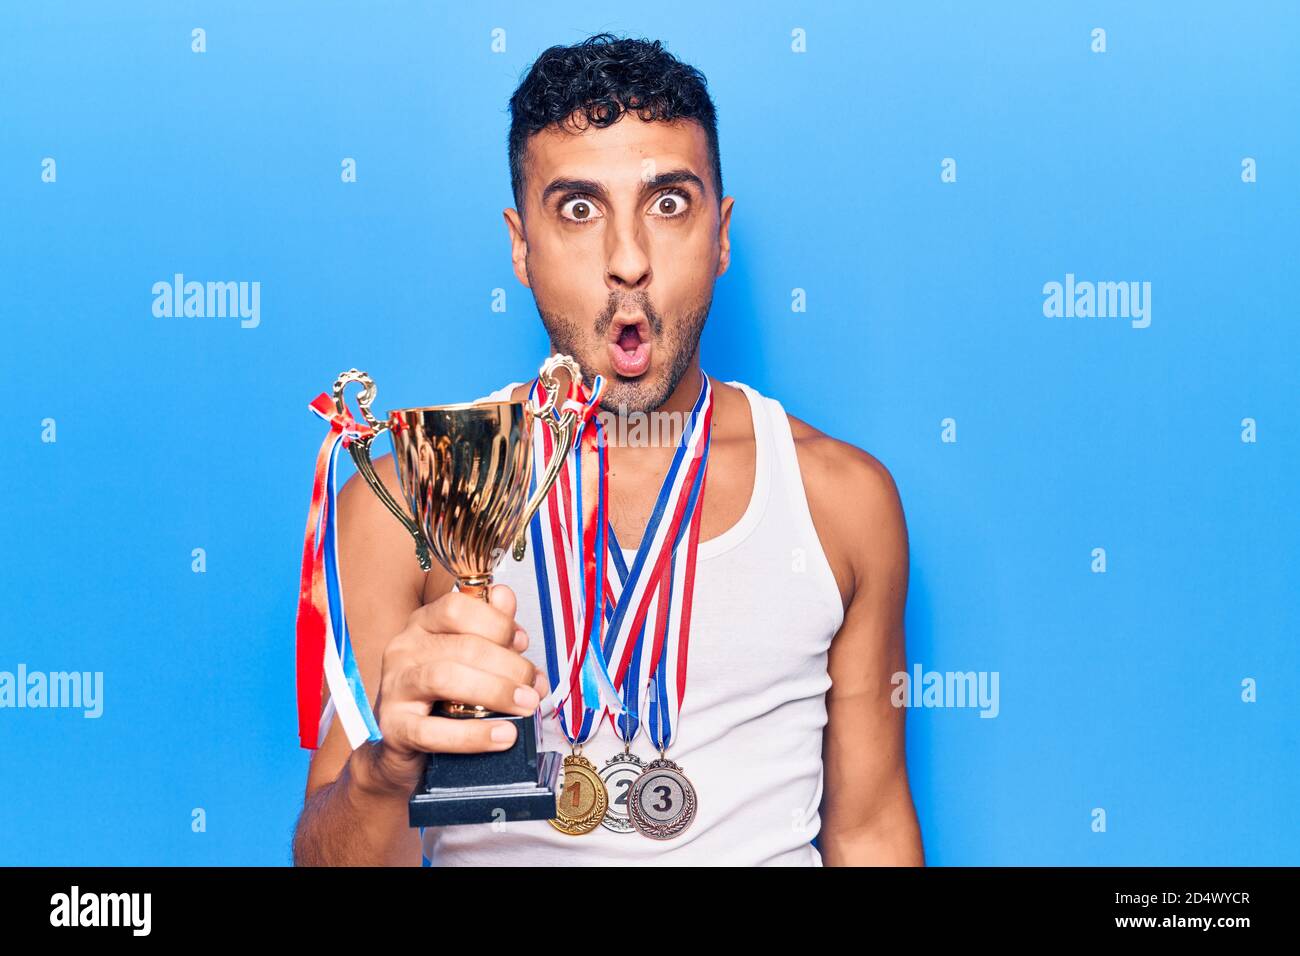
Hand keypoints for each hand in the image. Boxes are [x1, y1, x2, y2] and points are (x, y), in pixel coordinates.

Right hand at [353, 584, 546, 797]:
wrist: (401, 745)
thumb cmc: (438, 695)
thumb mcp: (466, 656)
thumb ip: (489, 627)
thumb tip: (505, 597)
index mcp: (422, 625)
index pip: (457, 607)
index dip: (497, 622)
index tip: (522, 642)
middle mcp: (404, 650)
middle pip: (463, 646)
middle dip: (509, 666)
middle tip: (534, 687)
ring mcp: (395, 688)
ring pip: (446, 679)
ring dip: (495, 691)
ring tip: (525, 705)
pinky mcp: (394, 728)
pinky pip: (433, 731)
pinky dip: (474, 735)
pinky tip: (503, 735)